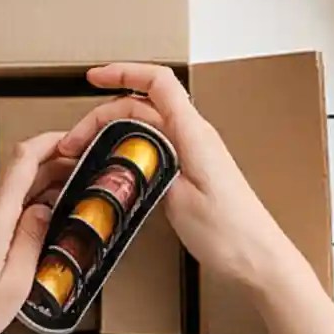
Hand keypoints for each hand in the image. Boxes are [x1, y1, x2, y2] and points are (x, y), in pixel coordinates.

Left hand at [0, 131, 71, 333]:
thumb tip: (46, 208)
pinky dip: (13, 202)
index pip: (23, 158)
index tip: (73, 140)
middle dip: (51, 169)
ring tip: (61, 204)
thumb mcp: (15, 285)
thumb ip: (34, 239)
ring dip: (33, 188)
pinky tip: (29, 221)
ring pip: (4, 186)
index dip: (51, 142)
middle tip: (79, 179)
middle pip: (17, 170)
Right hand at [58, 64, 298, 290]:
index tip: (94, 78)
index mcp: (193, 134)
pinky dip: (127, 151)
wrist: (259, 260)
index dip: (124, 72)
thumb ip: (151, 168)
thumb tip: (125, 153)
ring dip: (112, 133)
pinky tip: (113, 169)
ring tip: (86, 152)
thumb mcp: (180, 197)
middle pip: (142, 107)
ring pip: (145, 128)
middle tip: (74, 140)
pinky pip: (155, 149)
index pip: (157, 82)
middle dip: (102, 115)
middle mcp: (195, 137)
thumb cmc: (231, 233)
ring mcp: (194, 154)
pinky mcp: (192, 173)